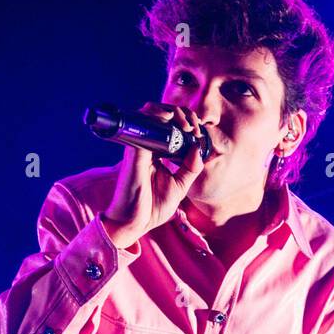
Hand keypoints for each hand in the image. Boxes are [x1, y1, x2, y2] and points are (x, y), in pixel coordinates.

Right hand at [101, 101, 206, 245]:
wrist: (135, 222)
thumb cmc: (152, 207)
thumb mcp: (180, 186)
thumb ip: (191, 168)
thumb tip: (198, 148)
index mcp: (157, 152)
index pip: (170, 126)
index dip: (186, 122)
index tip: (198, 134)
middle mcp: (146, 145)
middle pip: (163, 113)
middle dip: (183, 113)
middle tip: (195, 128)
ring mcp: (139, 145)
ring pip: (153, 111)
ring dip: (175, 112)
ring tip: (189, 126)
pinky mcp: (135, 148)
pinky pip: (146, 121)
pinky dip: (162, 116)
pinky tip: (178, 126)